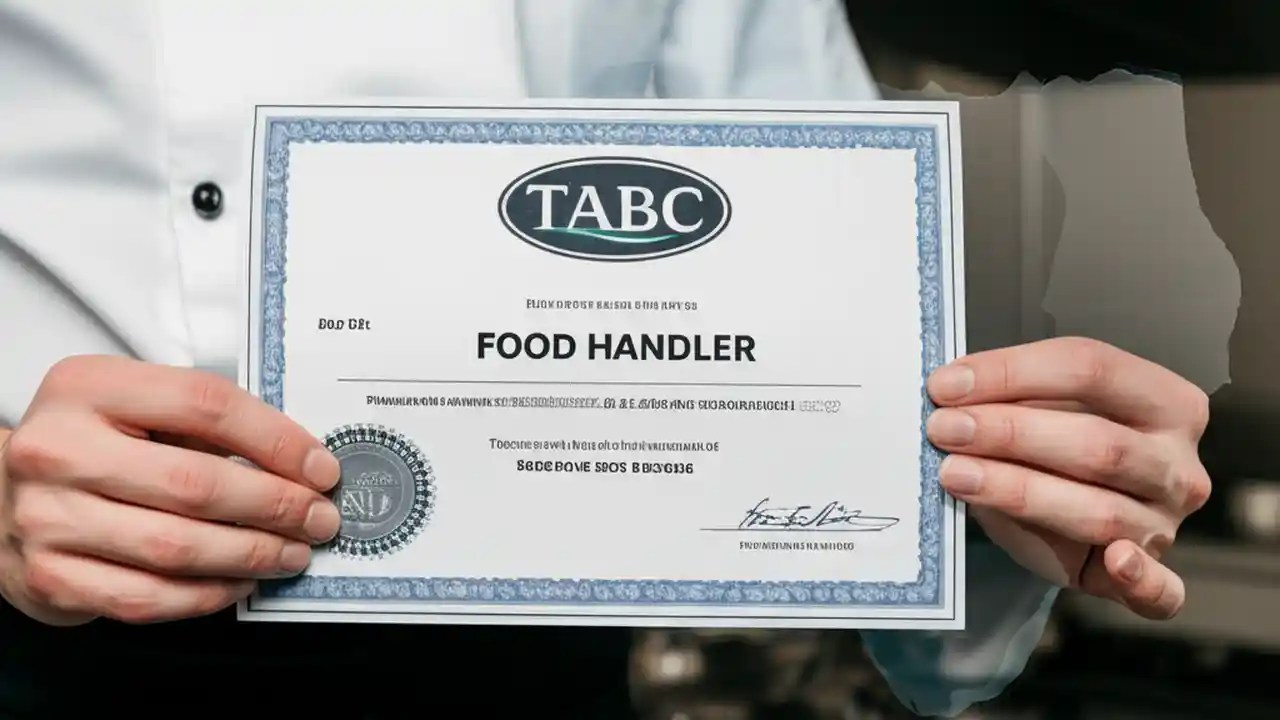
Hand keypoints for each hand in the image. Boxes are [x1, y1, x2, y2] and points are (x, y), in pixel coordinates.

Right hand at [0, 355, 341, 625]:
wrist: (2, 497)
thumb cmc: (87, 446)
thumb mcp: (134, 405)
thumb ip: (202, 423)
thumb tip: (298, 463)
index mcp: (88, 388)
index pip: (205, 405)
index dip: (276, 439)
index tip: (319, 465)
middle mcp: (60, 451)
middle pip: (196, 483)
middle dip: (276, 506)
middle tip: (318, 517)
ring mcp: (49, 518)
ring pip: (177, 547)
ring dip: (252, 555)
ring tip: (292, 552)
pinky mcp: (51, 577)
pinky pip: (148, 596)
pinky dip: (208, 594)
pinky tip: (240, 581)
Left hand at [926, 337, 1210, 619]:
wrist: (1066, 510)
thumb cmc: (1054, 445)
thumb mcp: (1038, 409)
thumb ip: (1012, 397)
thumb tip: (950, 389)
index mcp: (1167, 402)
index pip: (1092, 370)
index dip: (1012, 373)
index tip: (946, 385)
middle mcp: (1178, 464)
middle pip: (1099, 444)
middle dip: (1011, 434)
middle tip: (945, 429)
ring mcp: (1167, 524)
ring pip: (1102, 511)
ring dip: (1021, 492)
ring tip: (956, 475)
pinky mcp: (1151, 578)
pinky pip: (1160, 589)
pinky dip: (1142, 580)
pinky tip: (1116, 561)